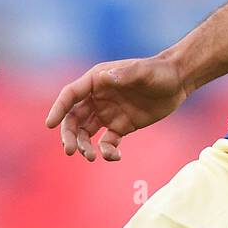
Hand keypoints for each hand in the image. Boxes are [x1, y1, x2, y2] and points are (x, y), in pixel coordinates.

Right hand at [44, 56, 187, 161]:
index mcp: (98, 80)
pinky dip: (106, 151)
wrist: (178, 81)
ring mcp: (108, 113)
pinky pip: (106, 142)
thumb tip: (106, 77)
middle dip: (68, 134)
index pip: (71, 95)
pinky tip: (115, 156)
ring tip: (92, 156)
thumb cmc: (159, 71)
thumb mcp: (143, 71)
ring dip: (83, 146)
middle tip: (70, 151)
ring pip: (86, 132)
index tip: (50, 124)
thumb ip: (125, 74)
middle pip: (73, 118)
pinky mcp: (120, 126)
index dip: (59, 108)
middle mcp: (98, 97)